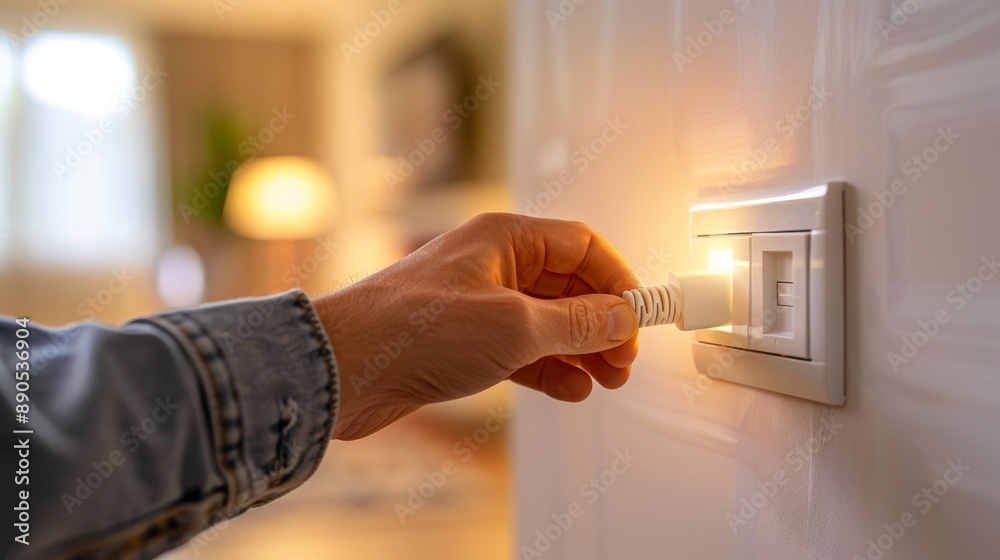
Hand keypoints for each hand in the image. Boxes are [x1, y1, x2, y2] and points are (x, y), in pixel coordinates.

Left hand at [313, 213, 639, 439]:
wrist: (341, 369)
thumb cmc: (410, 330)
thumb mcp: (514, 326)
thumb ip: (577, 323)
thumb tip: (620, 318)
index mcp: (505, 238)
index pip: (582, 245)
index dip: (617, 280)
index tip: (640, 316)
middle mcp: (492, 265)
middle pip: (568, 285)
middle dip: (602, 323)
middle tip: (623, 359)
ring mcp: (477, 304)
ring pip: (547, 321)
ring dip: (581, 350)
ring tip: (604, 379)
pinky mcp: (464, 342)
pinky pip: (522, 349)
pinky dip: (550, 368)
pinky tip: (570, 388)